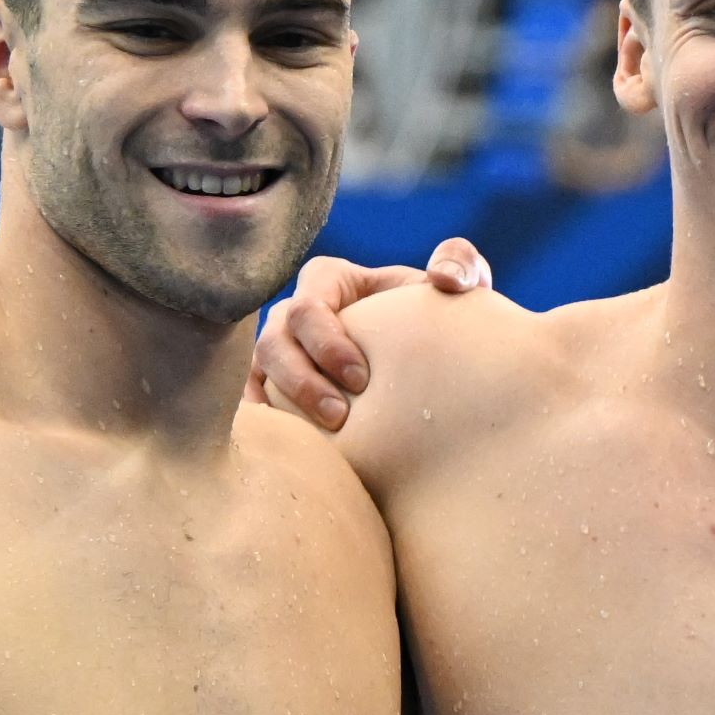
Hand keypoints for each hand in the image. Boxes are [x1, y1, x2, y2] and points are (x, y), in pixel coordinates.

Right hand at [251, 237, 492, 429]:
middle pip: (274, 340)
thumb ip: (461, 264)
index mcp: (330, 282)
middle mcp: (295, 314)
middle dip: (302, 379)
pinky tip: (291, 449)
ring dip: (286, 404)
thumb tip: (444, 279)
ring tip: (325, 436)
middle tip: (340, 416)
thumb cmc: (439, 315)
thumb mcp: (459, 283)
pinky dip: (266, 422)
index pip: (308, 303)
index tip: (362, 378)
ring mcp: (280, 350)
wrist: (431, 359)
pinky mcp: (274, 384)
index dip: (326, 340)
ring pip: (258, 371)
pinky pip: (253, 401)